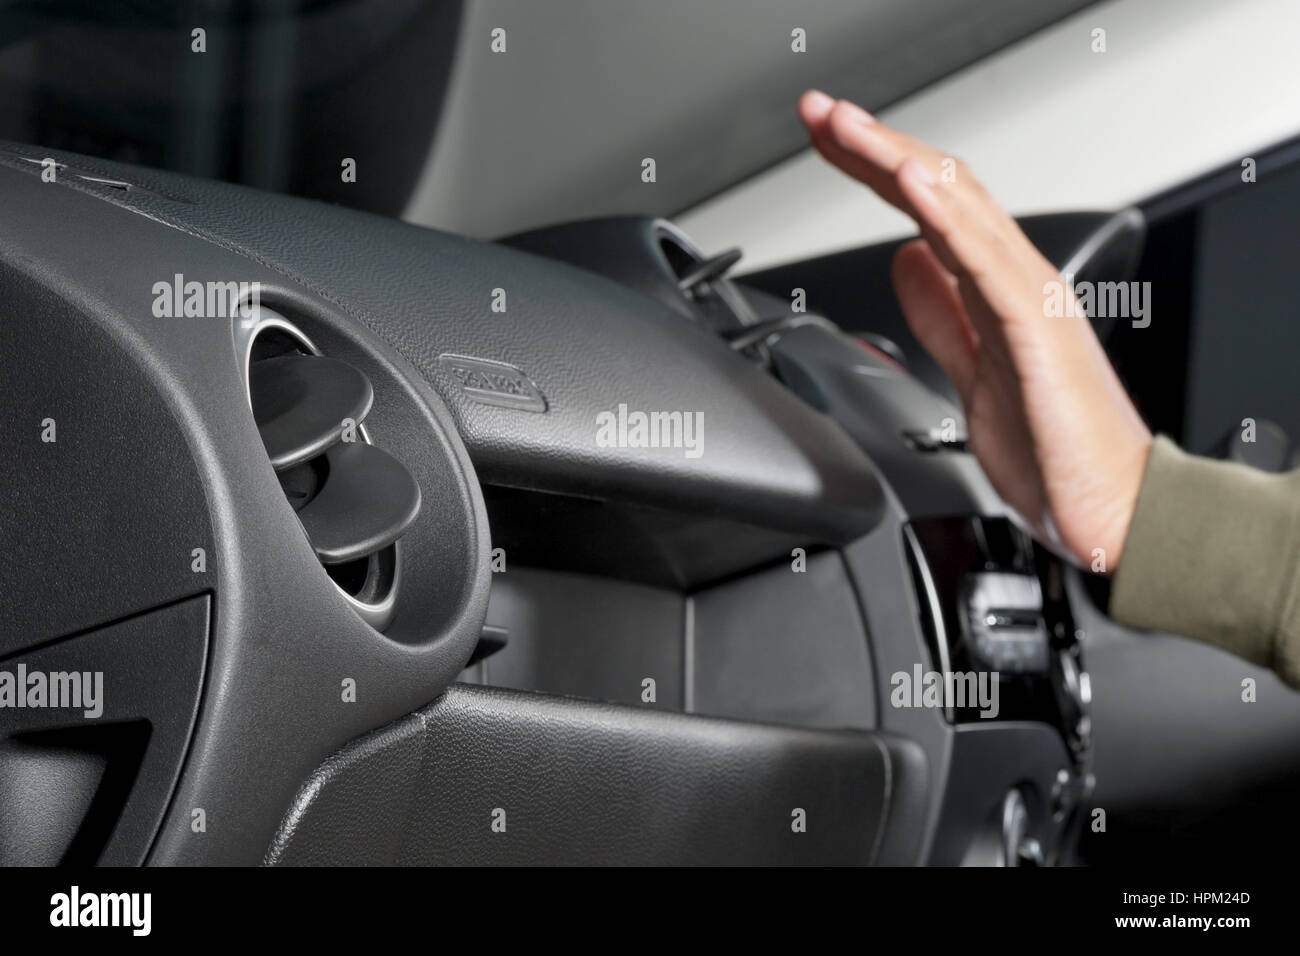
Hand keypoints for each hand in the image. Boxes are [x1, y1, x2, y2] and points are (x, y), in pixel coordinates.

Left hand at [798, 90, 1151, 571]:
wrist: (1113, 513)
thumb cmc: (1055, 452)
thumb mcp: (970, 372)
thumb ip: (940, 317)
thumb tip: (907, 263)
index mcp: (995, 290)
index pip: (926, 209)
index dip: (874, 171)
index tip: (826, 144)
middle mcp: (1014, 280)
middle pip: (937, 191)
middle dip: (872, 147)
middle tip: (818, 113)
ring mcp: (1028, 298)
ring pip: (958, 207)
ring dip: (895, 158)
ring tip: (846, 125)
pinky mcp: (1036, 328)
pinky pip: (984, 258)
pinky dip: (945, 213)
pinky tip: (908, 179)